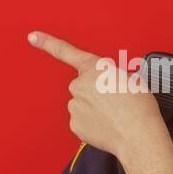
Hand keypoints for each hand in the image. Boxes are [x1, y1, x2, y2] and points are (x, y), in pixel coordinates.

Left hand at [27, 30, 165, 158]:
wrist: (138, 135)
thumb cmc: (139, 108)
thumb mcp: (131, 79)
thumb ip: (111, 76)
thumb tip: (109, 85)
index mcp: (94, 68)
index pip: (65, 51)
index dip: (47, 42)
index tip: (33, 37)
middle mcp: (80, 85)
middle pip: (84, 85)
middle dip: (96, 92)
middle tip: (116, 101)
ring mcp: (75, 105)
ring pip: (82, 104)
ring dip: (95, 108)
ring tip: (115, 115)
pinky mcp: (75, 124)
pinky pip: (82, 120)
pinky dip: (92, 123)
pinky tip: (107, 125)